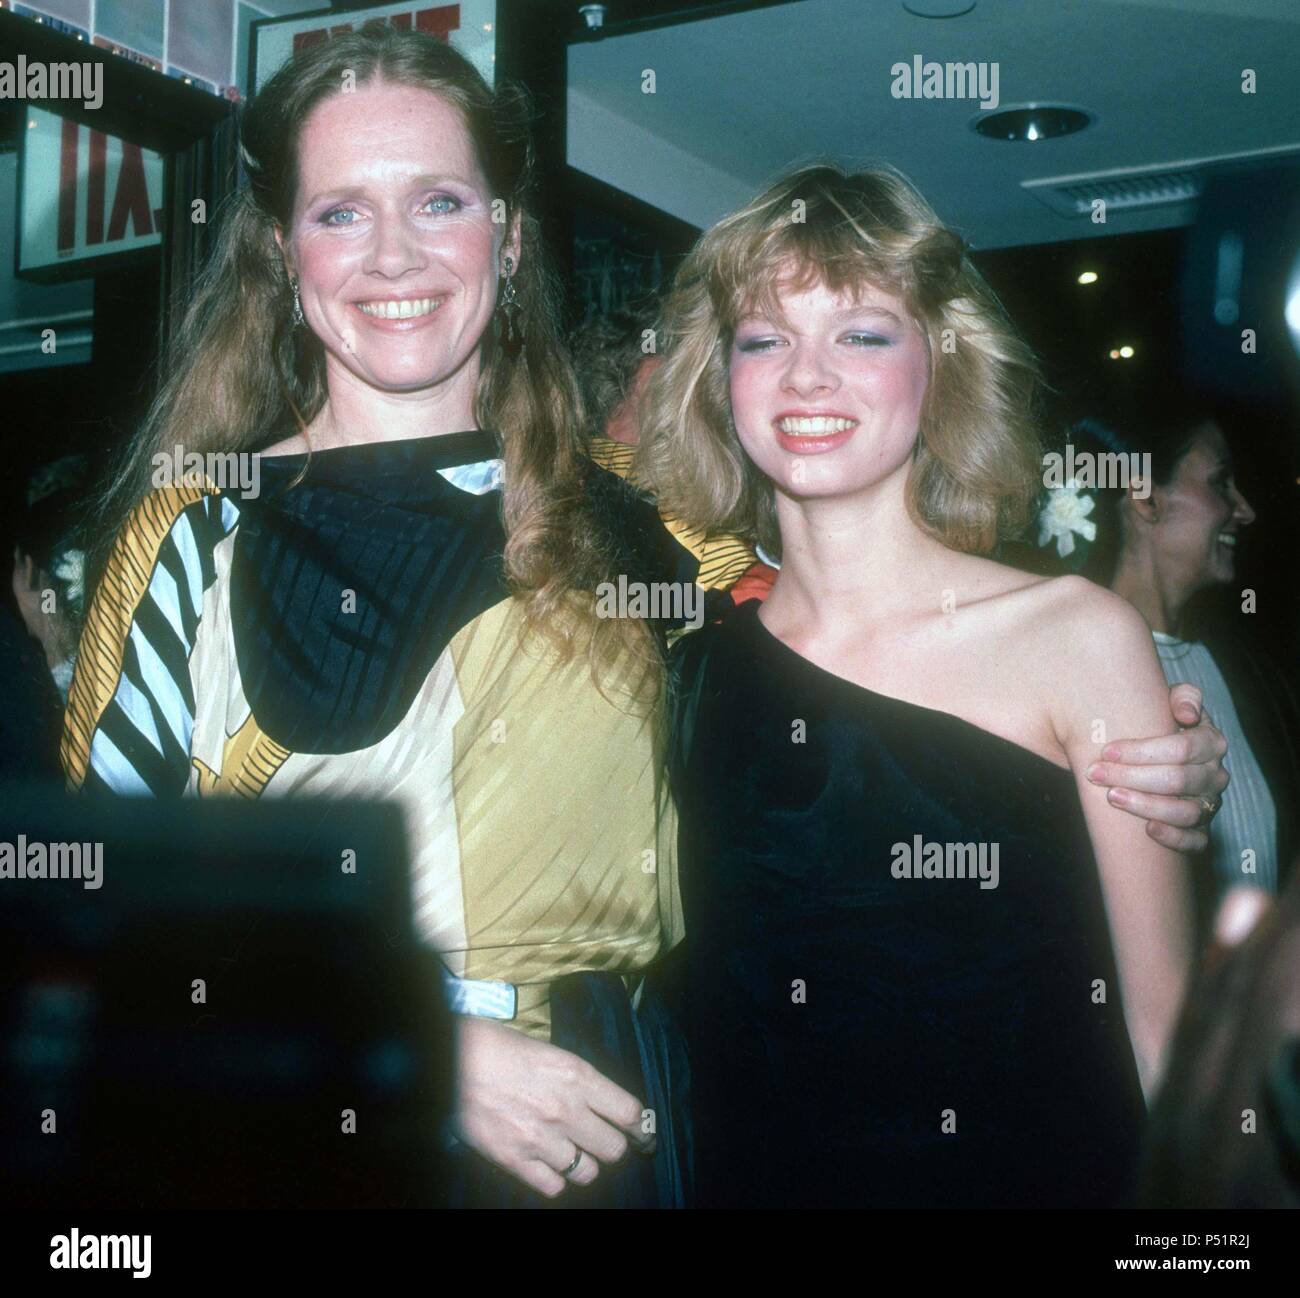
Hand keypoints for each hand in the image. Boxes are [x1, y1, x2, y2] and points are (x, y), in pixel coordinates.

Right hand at [452, 1016, 652, 1197]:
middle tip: (601, 1143)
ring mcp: (542, 1139)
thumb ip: (577, 1080)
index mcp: (578, 1076)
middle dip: (611, 1148)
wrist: (452, 1058)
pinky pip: (554, 1187)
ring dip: (582, 1165)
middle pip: (614, 1150)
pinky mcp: (515, 1160)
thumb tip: (597, 1101)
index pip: (630, 1113)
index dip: (641, 1129)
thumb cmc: (498, 1046)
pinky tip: (545, 1165)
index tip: (643, 1135)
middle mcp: (566, 1110)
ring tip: (570, 1154)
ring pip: (587, 1173)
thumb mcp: (550, 1052)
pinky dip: (554, 1180)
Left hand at [1086, 683, 1228, 852]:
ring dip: (1146, 806)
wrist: (1162, 754)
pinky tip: (1148, 830)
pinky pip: (1195, 841)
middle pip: (1178, 780)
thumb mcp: (1170, 701)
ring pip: (1186, 812)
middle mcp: (1215, 775)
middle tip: (1096, 774)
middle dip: (1132, 777)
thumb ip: (1183, 696)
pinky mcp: (1201, 830)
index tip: (1106, 751)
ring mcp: (1209, 804)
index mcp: (1210, 743)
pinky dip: (1174, 838)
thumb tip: (1187, 714)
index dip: (1142, 751)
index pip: (1182, 748)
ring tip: (1112, 797)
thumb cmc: (1160, 723)